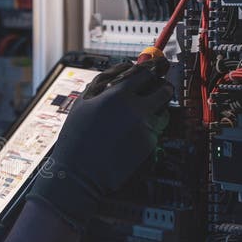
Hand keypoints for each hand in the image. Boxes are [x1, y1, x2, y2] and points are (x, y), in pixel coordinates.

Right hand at [25, 57, 172, 230]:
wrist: (79, 174)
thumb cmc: (76, 138)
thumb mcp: (83, 102)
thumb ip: (105, 81)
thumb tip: (126, 67)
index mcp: (118, 95)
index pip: (147, 73)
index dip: (151, 70)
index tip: (153, 69)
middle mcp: (136, 110)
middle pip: (164, 89)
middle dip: (162, 87)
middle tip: (157, 88)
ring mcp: (145, 128)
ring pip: (163, 111)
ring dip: (158, 108)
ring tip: (142, 113)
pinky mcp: (149, 145)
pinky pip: (155, 130)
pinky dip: (148, 128)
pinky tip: (131, 134)